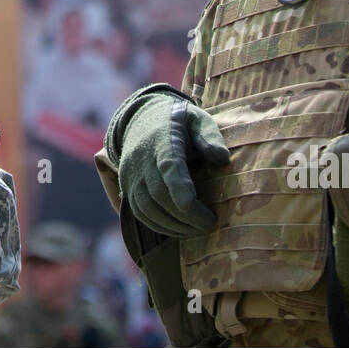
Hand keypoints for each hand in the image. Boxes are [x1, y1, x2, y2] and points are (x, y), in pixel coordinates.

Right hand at [111, 91, 229, 237]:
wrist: (140, 118)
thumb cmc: (178, 121)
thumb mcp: (198, 118)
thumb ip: (210, 136)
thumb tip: (222, 159)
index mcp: (163, 141)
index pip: (170, 169)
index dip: (183, 194)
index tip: (205, 215)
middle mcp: (142, 160)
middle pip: (160, 195)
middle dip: (186, 217)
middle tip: (209, 224)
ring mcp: (131, 175)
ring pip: (148, 208)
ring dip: (173, 225)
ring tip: (197, 230)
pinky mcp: (126, 186)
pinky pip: (140, 212)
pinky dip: (159, 225)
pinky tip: (179, 229)